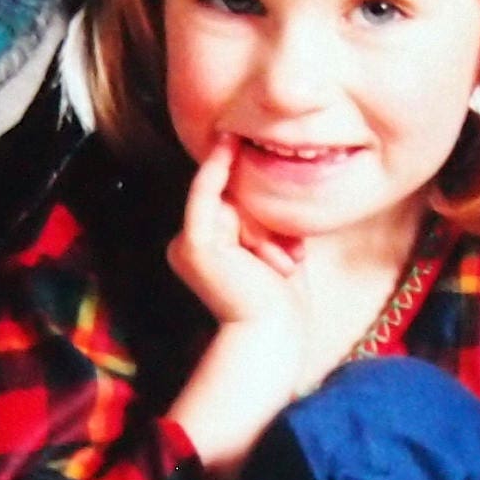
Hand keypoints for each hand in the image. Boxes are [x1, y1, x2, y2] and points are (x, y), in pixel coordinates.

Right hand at [164, 138, 309, 476]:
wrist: (275, 333)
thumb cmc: (280, 299)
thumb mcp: (272, 249)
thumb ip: (258, 217)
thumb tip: (255, 178)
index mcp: (204, 248)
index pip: (235, 206)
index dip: (266, 219)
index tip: (292, 254)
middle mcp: (188, 244)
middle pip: (234, 201)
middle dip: (269, 225)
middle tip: (289, 263)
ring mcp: (187, 243)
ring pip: (234, 202)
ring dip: (266, 230)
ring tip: (280, 265)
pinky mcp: (194, 244)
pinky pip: (205, 194)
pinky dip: (215, 169)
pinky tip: (226, 147)